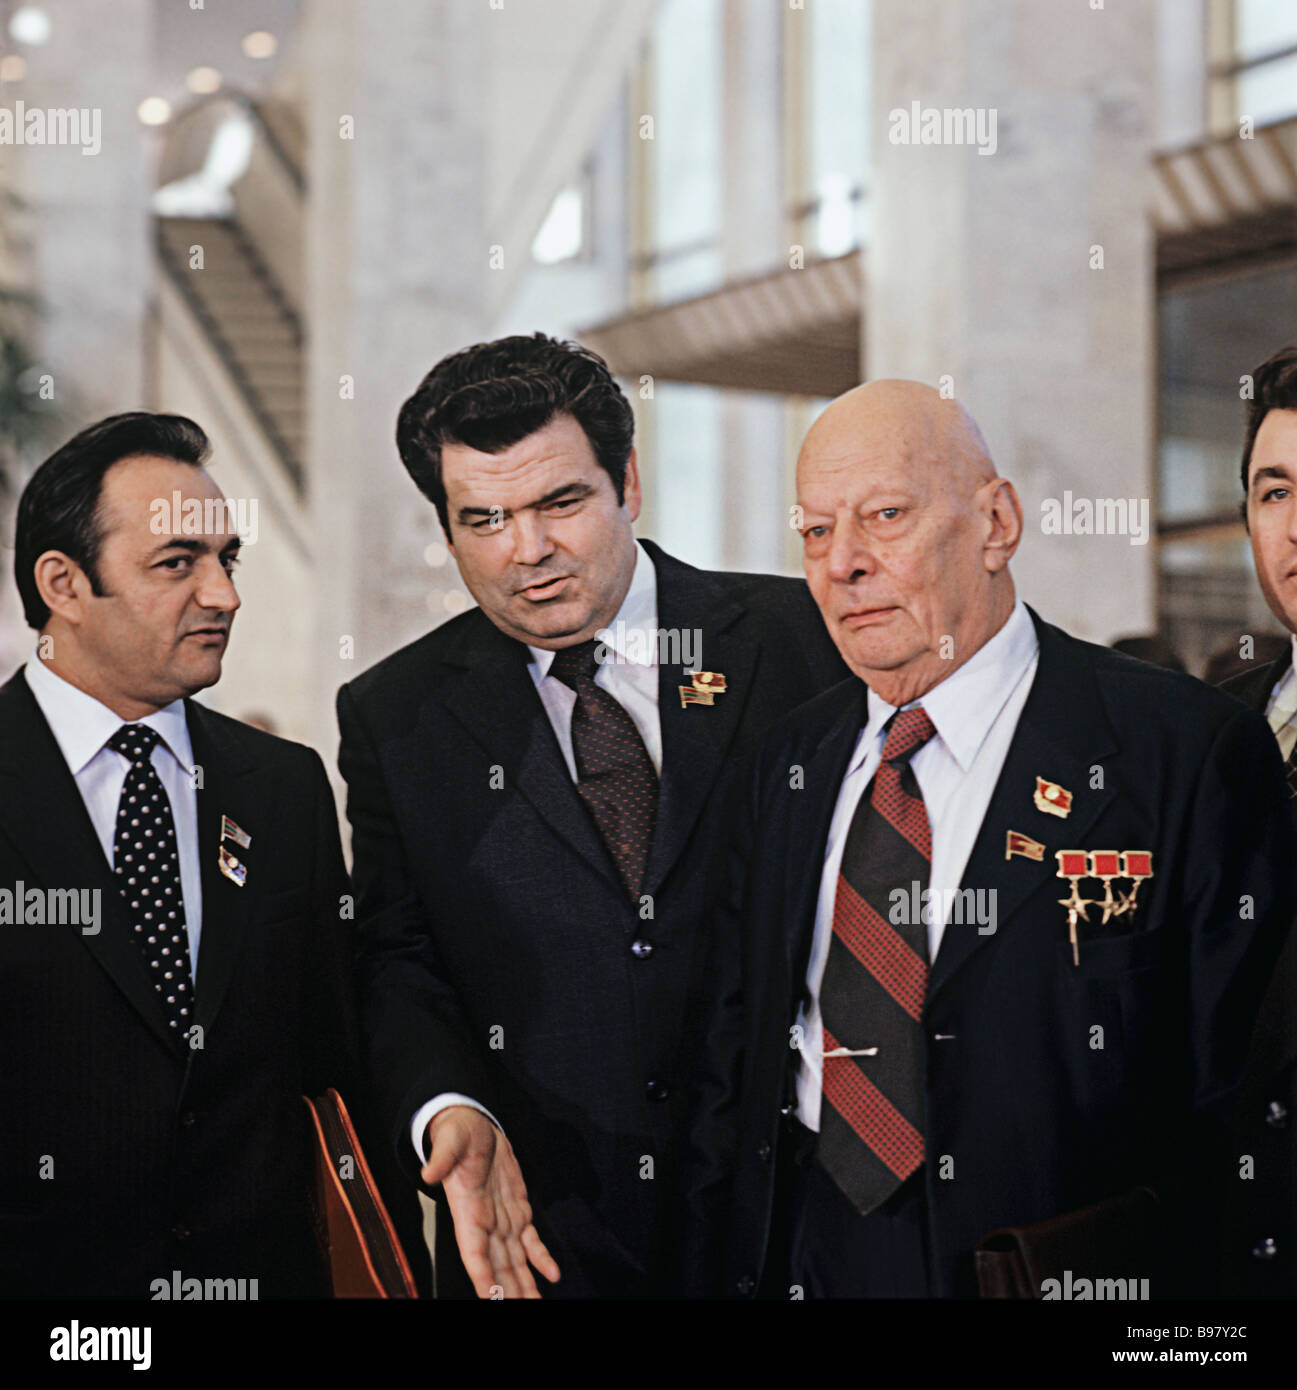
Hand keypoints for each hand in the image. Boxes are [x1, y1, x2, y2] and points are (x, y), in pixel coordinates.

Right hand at [421, 1105, 560, 1297]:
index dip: (482, 1277)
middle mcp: (484, 1223)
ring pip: (515, 1261)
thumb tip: (429, 1172)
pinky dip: (541, 1258)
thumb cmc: (458, 1134)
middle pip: (497, 1267)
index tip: (490, 1298)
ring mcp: (502, 1219)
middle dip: (507, 1292)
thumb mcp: (450, 1141)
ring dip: (524, 1285)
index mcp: (467, 1211)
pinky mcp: (518, 1210)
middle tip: (521, 1309)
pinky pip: (531, 1241)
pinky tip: (552, 1275)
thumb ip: (441, 1158)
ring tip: (534, 1304)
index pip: (474, 1252)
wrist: (474, 1126)